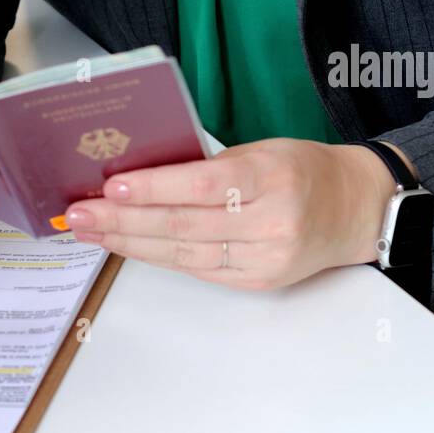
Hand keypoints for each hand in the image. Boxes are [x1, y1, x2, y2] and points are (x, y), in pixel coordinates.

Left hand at [63, 138, 398, 289]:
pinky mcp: (256, 281)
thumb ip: (208, 164)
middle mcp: (270, 221)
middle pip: (182, 224)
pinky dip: (156, 256)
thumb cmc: (301, 171)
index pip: (200, 184)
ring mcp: (264, 257)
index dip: (152, 188)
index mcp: (271, 177)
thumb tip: (139, 177)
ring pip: (182, 252)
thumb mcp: (261, 151)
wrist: (355, 211)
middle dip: (122, 221)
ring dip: (129, 242)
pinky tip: (126, 245)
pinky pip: (195, 268)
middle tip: (78, 215)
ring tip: (90, 231)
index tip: (110, 188)